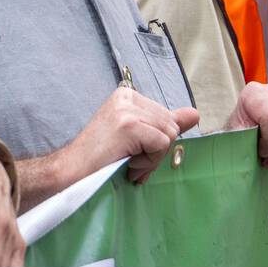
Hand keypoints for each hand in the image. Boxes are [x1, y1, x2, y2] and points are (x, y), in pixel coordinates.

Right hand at [65, 87, 199, 186]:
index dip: (156, 141)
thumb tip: (195, 114)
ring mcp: (127, 109)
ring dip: (152, 158)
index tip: (133, 152)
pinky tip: (128, 163)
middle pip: (171, 125)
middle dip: (156, 151)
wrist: (72, 172)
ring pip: (169, 134)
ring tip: (128, 162)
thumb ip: (164, 123)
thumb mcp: (136, 137)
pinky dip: (148, 162)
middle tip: (131, 162)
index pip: (166, 116)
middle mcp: (128, 96)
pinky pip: (161, 144)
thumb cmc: (101, 158)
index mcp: (128, 94)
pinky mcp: (129, 125)